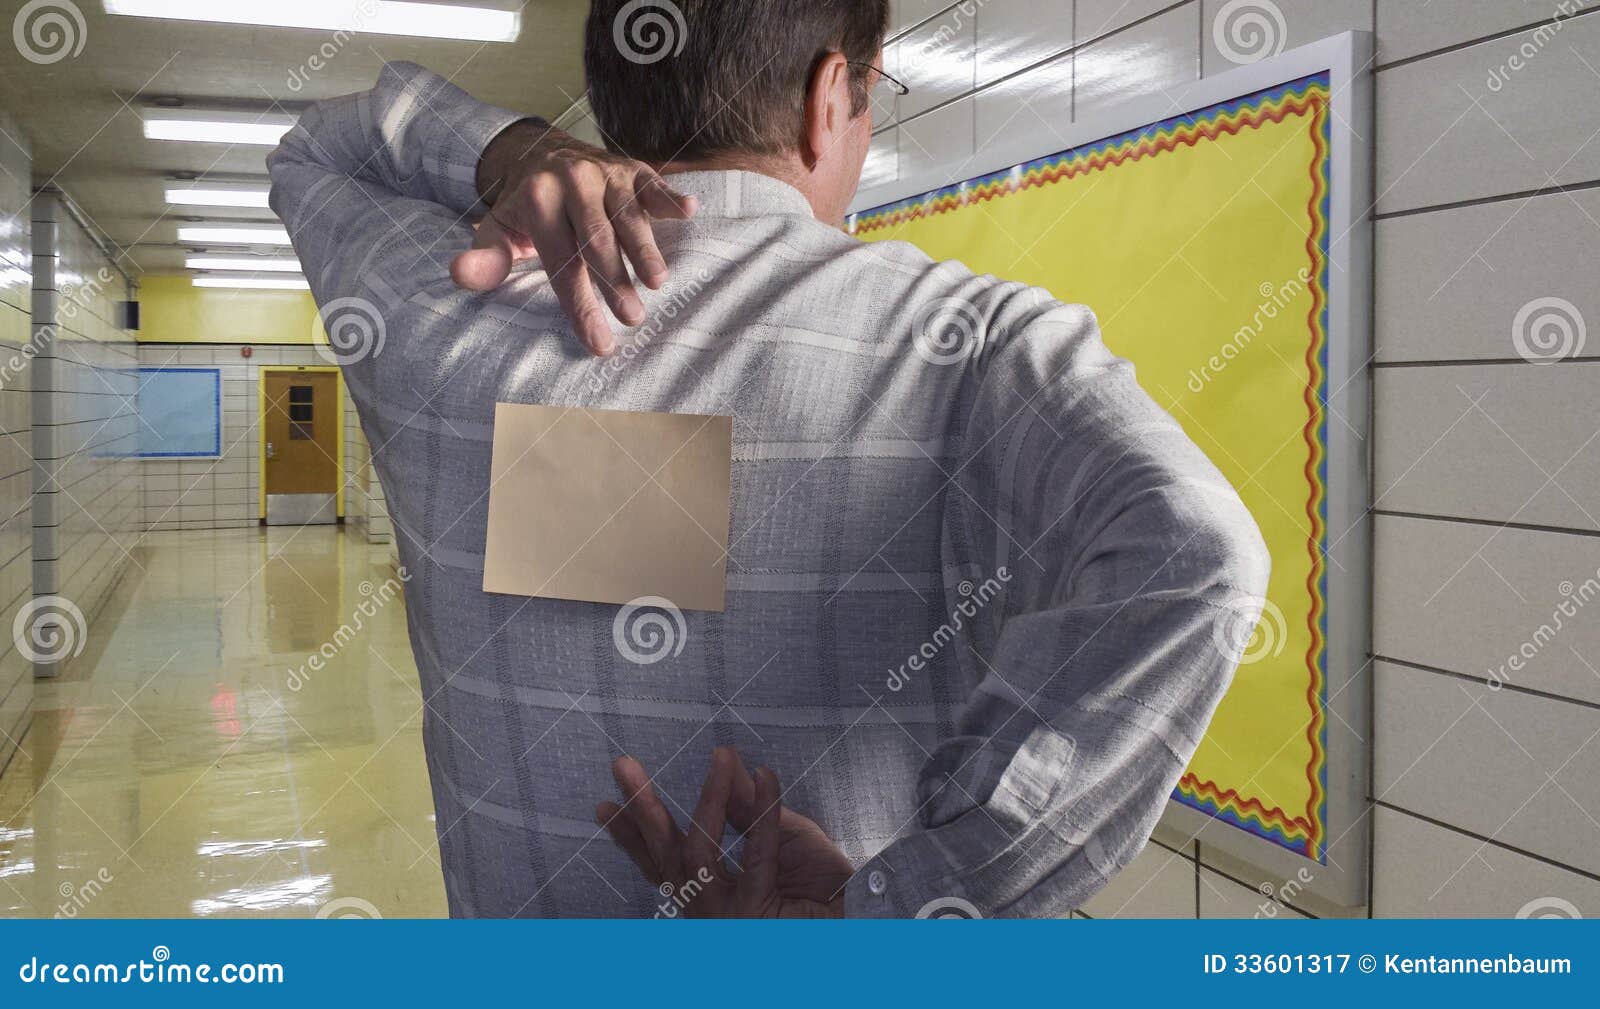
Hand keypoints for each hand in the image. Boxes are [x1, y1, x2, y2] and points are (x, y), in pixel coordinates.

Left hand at [452, 118, 698, 355]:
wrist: (544, 154)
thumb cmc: (525, 209)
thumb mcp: (496, 232)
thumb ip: (485, 258)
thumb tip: (459, 273)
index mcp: (536, 200)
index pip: (561, 262)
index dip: (580, 304)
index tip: (598, 342)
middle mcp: (571, 182)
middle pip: (596, 240)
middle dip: (615, 281)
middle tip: (633, 317)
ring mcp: (604, 172)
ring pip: (627, 215)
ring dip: (645, 249)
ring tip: (658, 282)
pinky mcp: (630, 168)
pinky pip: (652, 183)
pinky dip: (670, 197)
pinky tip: (688, 210)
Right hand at [596, 747, 854, 917]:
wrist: (868, 917)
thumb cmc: (823, 885)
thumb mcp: (782, 835)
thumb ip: (750, 807)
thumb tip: (729, 767)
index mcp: (714, 895)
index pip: (665, 864)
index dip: (633, 836)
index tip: (604, 805)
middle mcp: (714, 912)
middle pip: (668, 861)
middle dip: (643, 811)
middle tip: (623, 766)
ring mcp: (732, 918)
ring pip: (700, 859)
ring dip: (710, 800)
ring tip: (721, 756)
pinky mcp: (760, 915)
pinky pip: (756, 856)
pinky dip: (764, 812)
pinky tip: (766, 774)